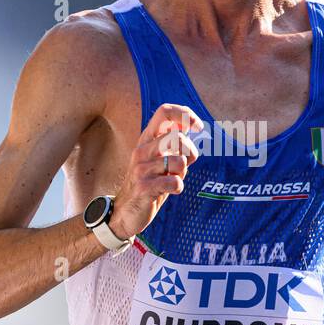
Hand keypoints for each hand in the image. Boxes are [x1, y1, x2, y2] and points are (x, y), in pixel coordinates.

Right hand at [110, 103, 202, 239]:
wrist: (125, 212)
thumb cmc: (149, 182)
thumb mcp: (161, 159)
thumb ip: (174, 144)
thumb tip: (193, 126)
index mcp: (147, 138)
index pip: (164, 112)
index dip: (185, 115)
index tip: (198, 127)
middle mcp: (142, 149)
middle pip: (177, 137)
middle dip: (190, 152)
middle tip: (185, 165)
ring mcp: (141, 168)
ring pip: (179, 162)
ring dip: (182, 173)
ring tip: (173, 179)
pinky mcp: (143, 187)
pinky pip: (174, 183)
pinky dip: (178, 187)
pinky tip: (170, 190)